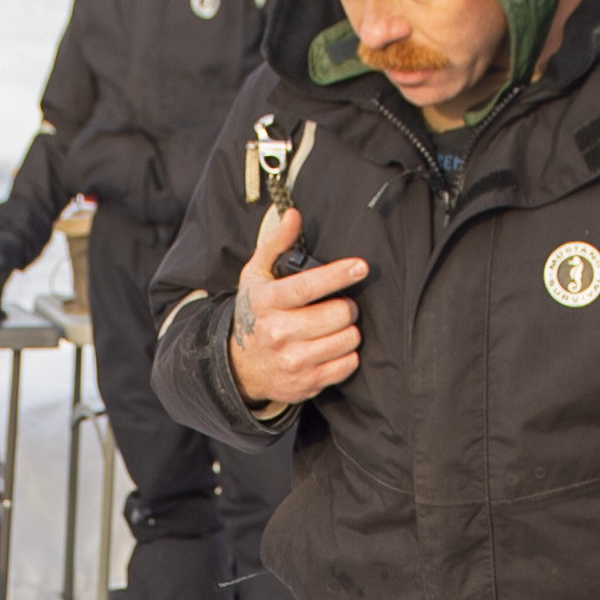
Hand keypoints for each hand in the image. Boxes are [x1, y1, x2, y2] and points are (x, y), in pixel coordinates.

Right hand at [225, 204, 367, 407]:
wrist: (239, 367)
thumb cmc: (255, 313)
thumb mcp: (255, 276)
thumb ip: (276, 243)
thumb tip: (294, 215)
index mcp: (267, 303)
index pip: (308, 287)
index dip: (338, 275)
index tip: (360, 267)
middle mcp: (278, 333)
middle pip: (338, 314)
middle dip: (347, 306)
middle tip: (340, 306)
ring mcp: (293, 361)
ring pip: (348, 339)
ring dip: (349, 330)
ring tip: (337, 326)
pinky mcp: (306, 383)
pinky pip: (347, 364)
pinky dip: (347, 354)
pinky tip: (334, 347)